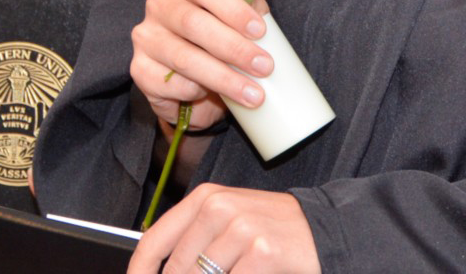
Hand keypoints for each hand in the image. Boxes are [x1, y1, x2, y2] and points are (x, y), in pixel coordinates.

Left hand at [129, 183, 318, 272]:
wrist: (325, 230)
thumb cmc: (271, 230)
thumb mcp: (228, 222)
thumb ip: (193, 240)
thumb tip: (162, 269)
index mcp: (204, 198)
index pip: (154, 239)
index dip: (140, 270)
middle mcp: (218, 208)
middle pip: (178, 268)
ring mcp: (240, 228)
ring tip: (235, 272)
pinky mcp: (262, 251)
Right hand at [130, 0, 272, 132]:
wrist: (196, 90)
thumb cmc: (219, 47)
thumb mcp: (240, 24)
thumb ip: (246, 5)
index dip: (232, 7)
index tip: (259, 30)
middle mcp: (159, 6)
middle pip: (193, 22)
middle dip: (234, 47)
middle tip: (264, 67)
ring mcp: (146, 38)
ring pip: (185, 58)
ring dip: (224, 78)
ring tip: (253, 94)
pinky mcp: (139, 69)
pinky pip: (172, 83)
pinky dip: (197, 92)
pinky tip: (211, 96)